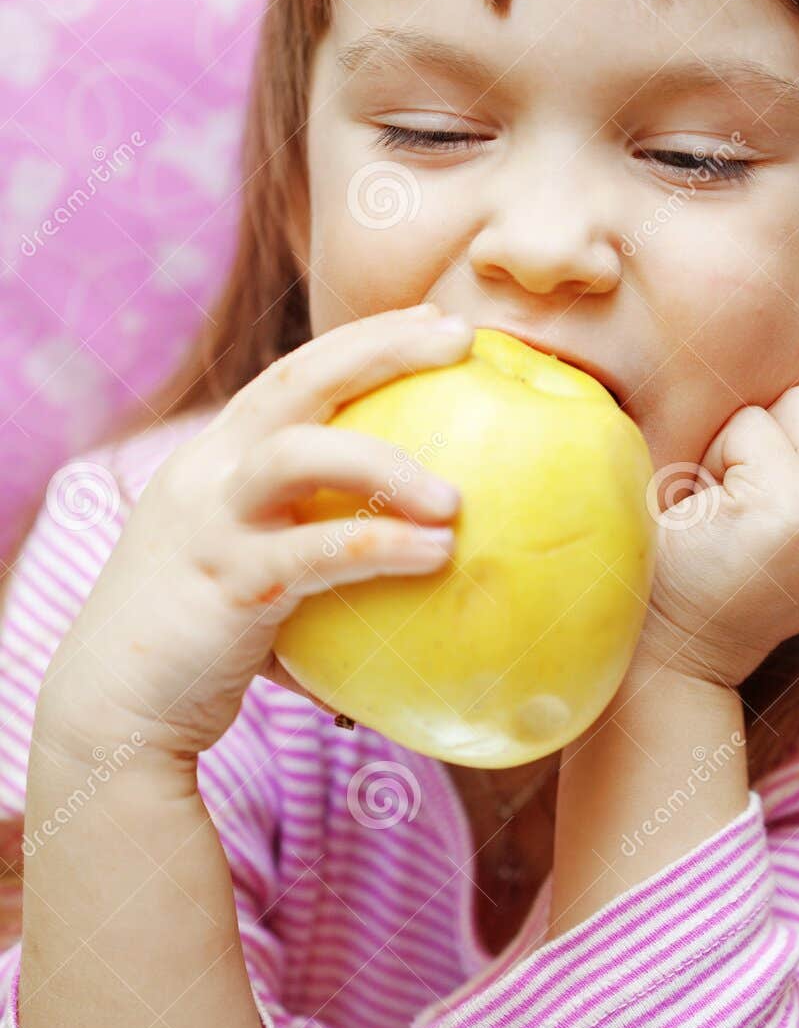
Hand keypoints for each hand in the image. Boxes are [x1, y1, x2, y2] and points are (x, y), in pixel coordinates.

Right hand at [40, 305, 471, 761]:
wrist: (114, 706)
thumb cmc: (200, 646)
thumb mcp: (252, 573)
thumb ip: (314, 553)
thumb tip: (423, 566)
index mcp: (217, 461)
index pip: (292, 377)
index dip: (362, 341)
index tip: (433, 321)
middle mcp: (209, 475)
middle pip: (296, 382)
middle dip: (378, 349)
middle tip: (457, 337)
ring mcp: (213, 525)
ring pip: (298, 454)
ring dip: (385, 461)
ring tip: (454, 499)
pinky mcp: (227, 583)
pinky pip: (314, 553)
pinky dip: (379, 544)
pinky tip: (436, 553)